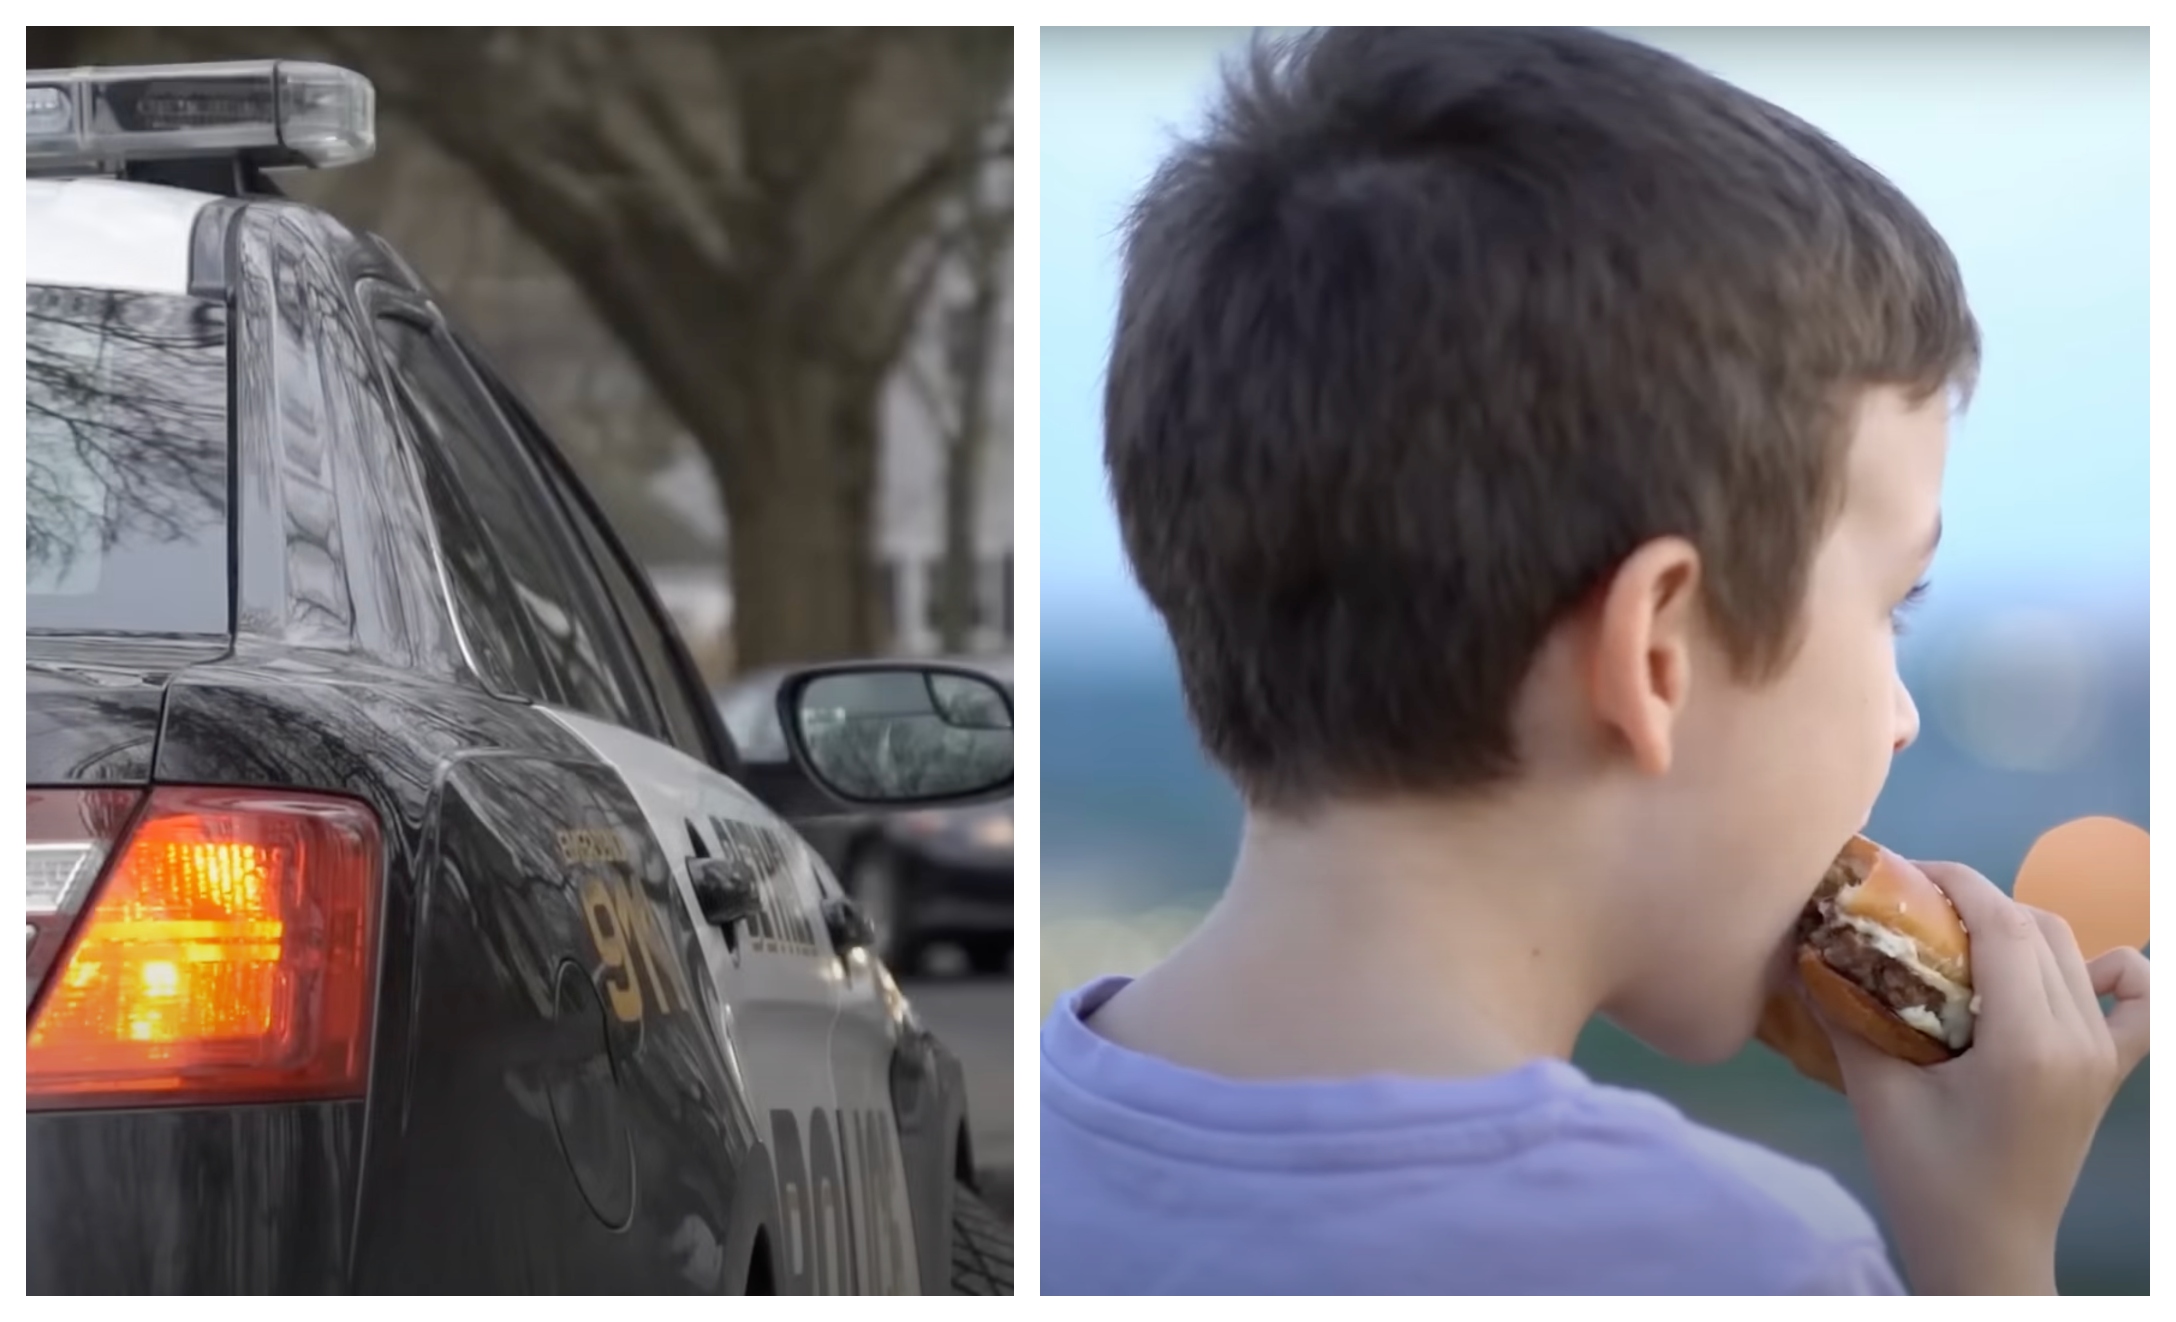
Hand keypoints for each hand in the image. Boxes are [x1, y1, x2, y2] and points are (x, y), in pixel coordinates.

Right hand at [1813, 860, 2148, 1295]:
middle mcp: (2077, 1039)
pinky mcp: (2109, 1074)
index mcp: (2026, 1043)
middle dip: (1977, 898)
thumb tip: (1803, 951)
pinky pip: (2139, 1004)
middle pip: (2037, 927)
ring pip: (2074, 950)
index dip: (1954, 881)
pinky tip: (2075, 970)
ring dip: (2020, 926)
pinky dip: (2117, 972)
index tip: (1903, 871)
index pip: (2003, 924)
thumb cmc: (1926, 1179)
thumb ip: (1846, 1015)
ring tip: (1963, 936)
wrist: (1986, 1251)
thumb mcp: (1876, 1094)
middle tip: (1916, 905)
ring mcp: (2101, 1056)